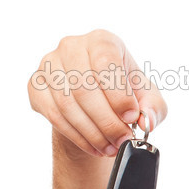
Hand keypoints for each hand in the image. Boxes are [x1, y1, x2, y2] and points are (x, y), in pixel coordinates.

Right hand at [27, 29, 167, 158]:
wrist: (96, 103)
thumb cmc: (126, 94)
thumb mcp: (149, 99)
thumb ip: (154, 108)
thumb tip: (147, 122)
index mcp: (103, 41)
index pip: (106, 63)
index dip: (119, 95)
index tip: (132, 118)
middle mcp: (72, 46)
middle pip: (84, 87)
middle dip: (107, 121)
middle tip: (122, 140)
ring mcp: (49, 64)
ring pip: (67, 104)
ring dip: (92, 132)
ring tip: (111, 147)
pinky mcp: (35, 85)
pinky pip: (53, 114)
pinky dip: (77, 136)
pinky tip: (94, 146)